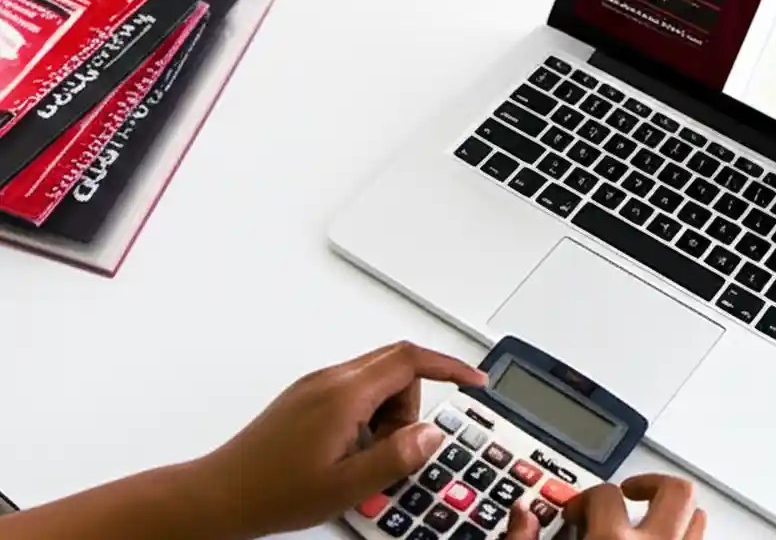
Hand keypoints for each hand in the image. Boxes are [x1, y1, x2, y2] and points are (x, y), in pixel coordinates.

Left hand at [191, 341, 485, 537]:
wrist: (220, 495)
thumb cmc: (272, 491)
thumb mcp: (348, 486)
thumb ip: (397, 456)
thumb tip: (431, 434)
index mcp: (344, 394)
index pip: (411, 360)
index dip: (450, 367)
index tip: (474, 379)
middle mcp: (330, 380)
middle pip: (397, 366)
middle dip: (411, 405)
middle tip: (396, 447)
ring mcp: (316, 386)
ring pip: (378, 380)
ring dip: (387, 415)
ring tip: (364, 457)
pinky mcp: (308, 396)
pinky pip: (356, 392)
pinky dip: (367, 417)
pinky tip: (349, 451)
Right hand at [506, 474, 705, 539]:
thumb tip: (522, 514)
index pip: (605, 495)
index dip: (585, 498)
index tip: (575, 513)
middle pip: (675, 490)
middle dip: (650, 483)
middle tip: (627, 492)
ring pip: (697, 519)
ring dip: (673, 511)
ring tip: (646, 517)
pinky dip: (683, 537)